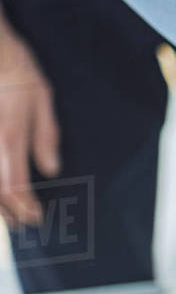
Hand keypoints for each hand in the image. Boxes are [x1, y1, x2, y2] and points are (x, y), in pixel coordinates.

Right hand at [0, 21, 58, 225]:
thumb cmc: (15, 69)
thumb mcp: (41, 98)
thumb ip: (46, 136)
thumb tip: (52, 169)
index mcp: (8, 139)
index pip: (16, 187)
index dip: (25, 208)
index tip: (35, 218)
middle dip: (7, 212)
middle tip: (20, 224)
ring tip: (5, 214)